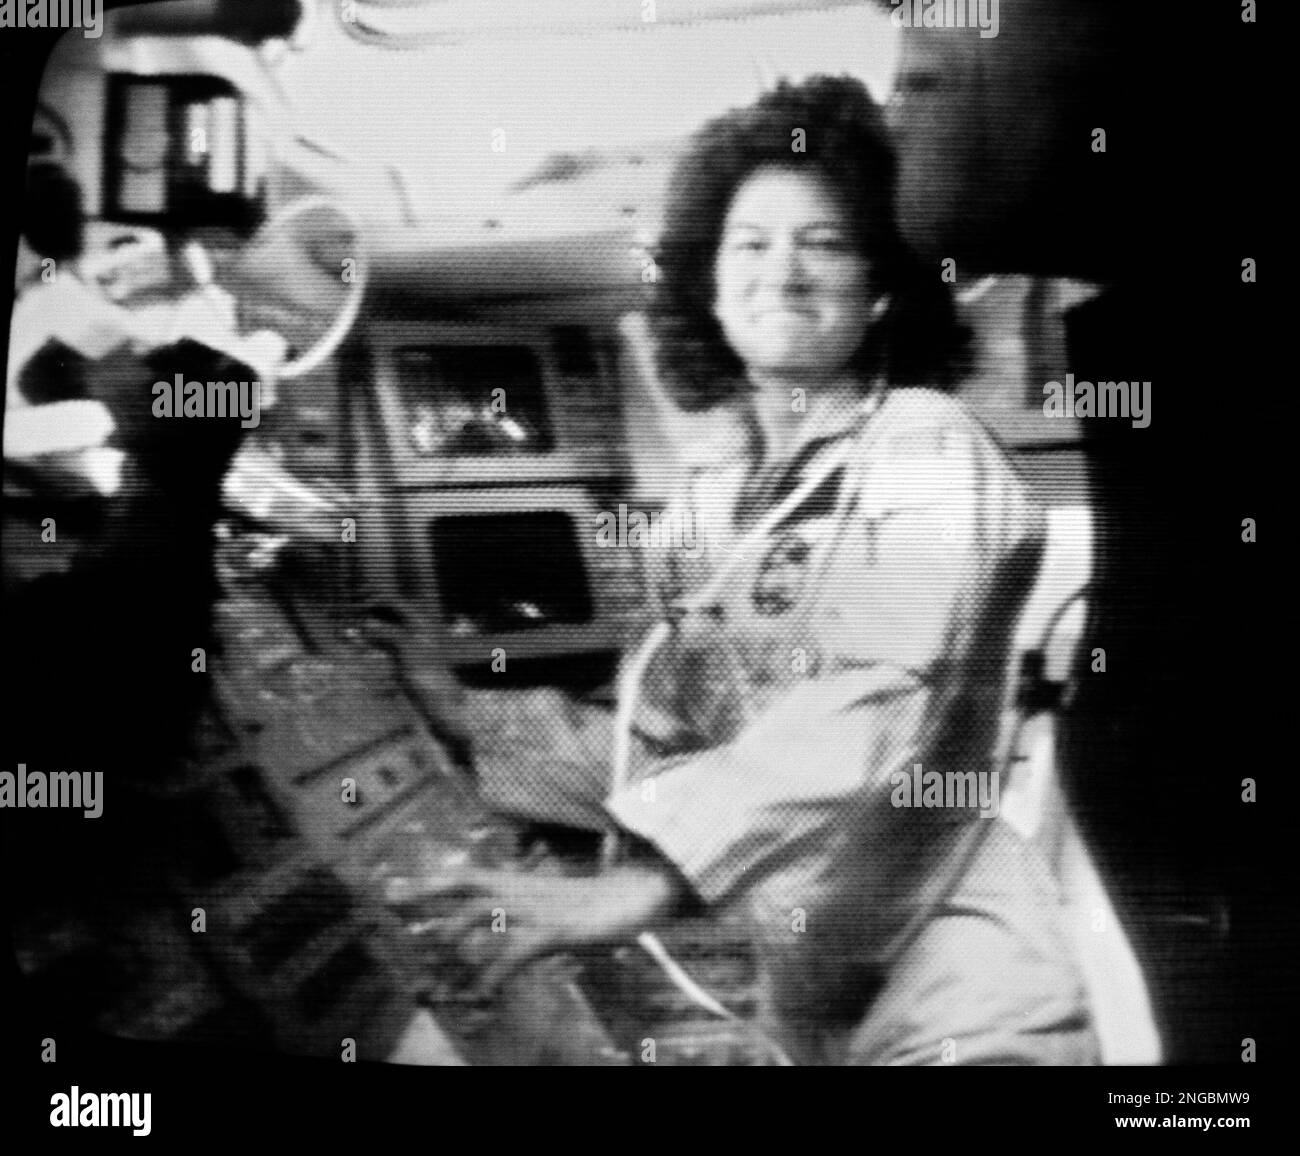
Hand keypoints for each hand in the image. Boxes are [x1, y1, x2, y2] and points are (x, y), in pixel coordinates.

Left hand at [385, 863, 678, 995]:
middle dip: (427, 892)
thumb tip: (489, 931)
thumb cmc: (591, 905)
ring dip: (453, 934)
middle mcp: (522, 890)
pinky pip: (518, 951)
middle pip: (466, 884)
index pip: (467, 876)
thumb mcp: (547, 907)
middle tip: (391, 901)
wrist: (637, 896)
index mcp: (518, 884)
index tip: (392, 889)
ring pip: (485, 913)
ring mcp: (539, 908)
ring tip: (432, 957)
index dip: (430, 881)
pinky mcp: (558, 929)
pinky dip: (495, 973)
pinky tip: (479, 995)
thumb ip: (516, 915)